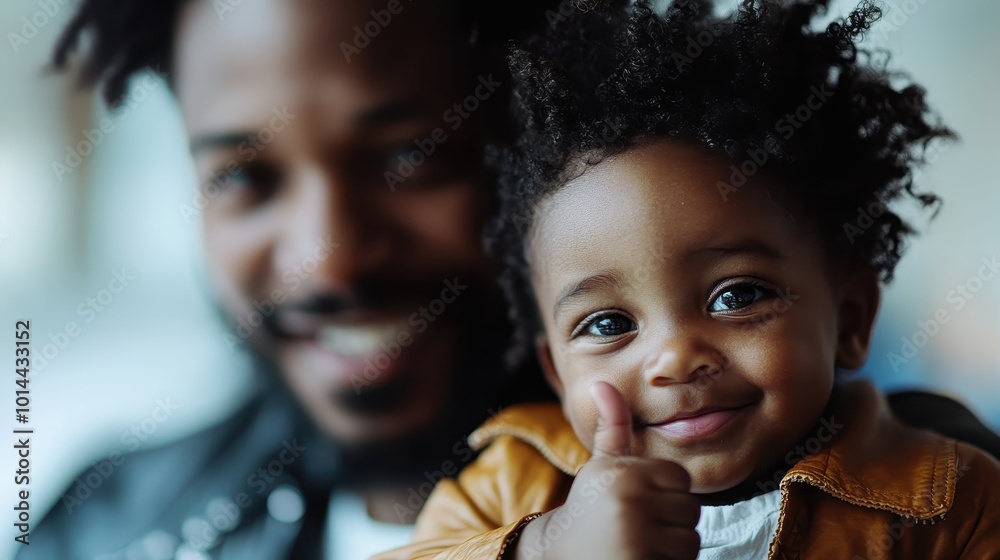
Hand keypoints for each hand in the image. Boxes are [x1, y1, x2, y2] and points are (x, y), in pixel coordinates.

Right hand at [513, 382, 700, 559]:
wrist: (557, 556)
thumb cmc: (587, 510)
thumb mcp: (599, 465)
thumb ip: (611, 426)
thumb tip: (601, 383)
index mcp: (625, 472)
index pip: (680, 478)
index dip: (663, 493)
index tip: (634, 503)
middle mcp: (631, 500)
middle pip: (689, 510)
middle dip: (668, 523)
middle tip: (634, 527)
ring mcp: (637, 536)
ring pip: (689, 540)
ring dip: (669, 548)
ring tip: (636, 544)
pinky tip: (638, 558)